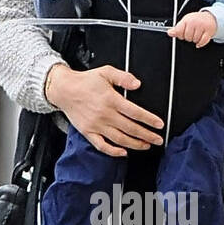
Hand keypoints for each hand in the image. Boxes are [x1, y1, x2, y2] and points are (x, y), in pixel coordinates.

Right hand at [44, 63, 164, 157]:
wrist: (64, 89)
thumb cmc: (85, 81)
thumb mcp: (106, 72)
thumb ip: (123, 77)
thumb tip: (137, 84)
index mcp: (111, 100)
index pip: (135, 113)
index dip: (149, 120)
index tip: (159, 125)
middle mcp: (104, 114)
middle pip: (130, 128)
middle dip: (147, 135)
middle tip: (158, 139)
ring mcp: (96, 125)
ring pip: (119, 139)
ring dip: (135, 144)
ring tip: (146, 145)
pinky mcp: (88, 132)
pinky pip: (102, 146)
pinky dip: (113, 151)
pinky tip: (123, 152)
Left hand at [168, 10, 216, 47]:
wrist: (210, 17)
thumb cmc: (196, 20)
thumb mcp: (185, 22)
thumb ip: (177, 29)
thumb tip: (170, 33)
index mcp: (186, 20)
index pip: (179, 32)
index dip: (180, 35)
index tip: (183, 33)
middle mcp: (194, 22)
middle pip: (187, 38)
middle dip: (189, 37)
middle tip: (193, 32)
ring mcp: (202, 26)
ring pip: (195, 40)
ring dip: (196, 40)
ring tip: (198, 34)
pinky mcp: (209, 31)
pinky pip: (202, 41)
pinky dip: (201, 43)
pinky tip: (200, 39)